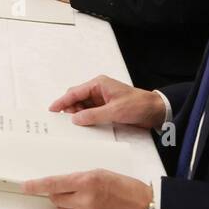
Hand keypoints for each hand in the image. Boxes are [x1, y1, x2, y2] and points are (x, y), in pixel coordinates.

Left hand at [22, 170, 152, 208]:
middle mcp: (86, 199)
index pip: (53, 183)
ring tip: (84, 203)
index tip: (24, 186)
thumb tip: (60, 184)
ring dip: (66, 207)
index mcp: (88, 181)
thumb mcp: (102, 174)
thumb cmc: (128, 189)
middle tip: (73, 192)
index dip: (36, 185)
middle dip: (59, 195)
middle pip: (55, 199)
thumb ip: (80, 178)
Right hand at [46, 74, 166, 129]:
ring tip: (74, 124)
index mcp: (99, 84)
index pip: (75, 92)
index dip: (62, 101)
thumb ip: (93, 115)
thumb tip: (75, 119)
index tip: (52, 109)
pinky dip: (86, 117)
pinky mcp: (106, 107)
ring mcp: (102, 99)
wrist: (156, 111)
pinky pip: (91, 112)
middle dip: (69, 108)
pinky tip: (83, 124)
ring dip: (78, 114)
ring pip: (83, 106)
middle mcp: (98, 90)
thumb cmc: (138, 105)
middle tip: (63, 120)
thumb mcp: (114, 111)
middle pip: (77, 98)